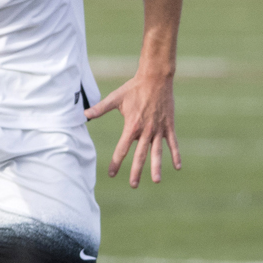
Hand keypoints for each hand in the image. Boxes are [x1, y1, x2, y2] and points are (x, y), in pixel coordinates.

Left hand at [85, 66, 180, 187]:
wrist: (155, 78)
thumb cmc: (134, 88)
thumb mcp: (115, 98)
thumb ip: (100, 108)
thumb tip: (84, 114)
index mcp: (131, 126)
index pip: (122, 149)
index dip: (116, 162)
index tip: (111, 174)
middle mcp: (145, 131)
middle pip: (140, 155)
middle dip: (136, 171)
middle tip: (133, 185)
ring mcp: (158, 129)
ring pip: (157, 152)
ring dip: (156, 167)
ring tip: (156, 181)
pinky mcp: (168, 126)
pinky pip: (173, 143)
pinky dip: (176, 154)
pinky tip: (178, 167)